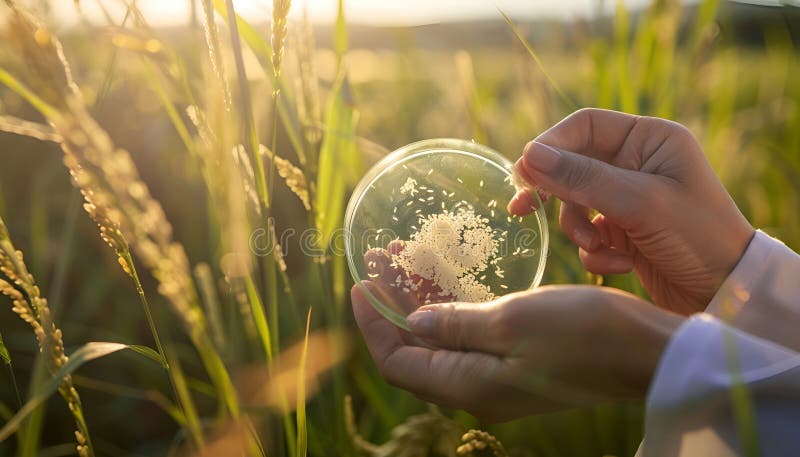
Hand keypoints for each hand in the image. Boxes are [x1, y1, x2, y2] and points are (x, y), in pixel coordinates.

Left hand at [351, 283, 683, 421]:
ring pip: (443, 339)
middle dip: (394, 304)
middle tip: (382, 260)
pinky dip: (454, 307)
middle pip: (416, 349)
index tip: (360, 281)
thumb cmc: (584, 333)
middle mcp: (478, 387)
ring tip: (408, 258)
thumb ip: (456, 325)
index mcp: (470, 385)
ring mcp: (500, 377)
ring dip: (423, 301)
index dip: (373, 324)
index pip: (398, 361)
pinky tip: (449, 278)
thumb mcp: (512, 321)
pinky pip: (471, 336)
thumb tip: (414, 322)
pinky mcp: (519, 362)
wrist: (648, 350)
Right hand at [508, 109, 753, 313]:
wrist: (727, 294)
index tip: (524, 171)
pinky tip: (620, 264)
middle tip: (522, 208)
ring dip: (579, 230)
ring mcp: (630, 197)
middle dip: (556, 193)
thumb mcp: (638, 203)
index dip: (551, 145)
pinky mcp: (625, 231)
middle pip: (574, 165)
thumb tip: (528, 156)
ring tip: (598, 247)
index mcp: (650, 139)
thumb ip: (581, 178)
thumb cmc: (696, 237)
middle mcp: (638, 163)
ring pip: (577, 203)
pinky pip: (590, 234)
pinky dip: (597, 252)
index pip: (586, 126)